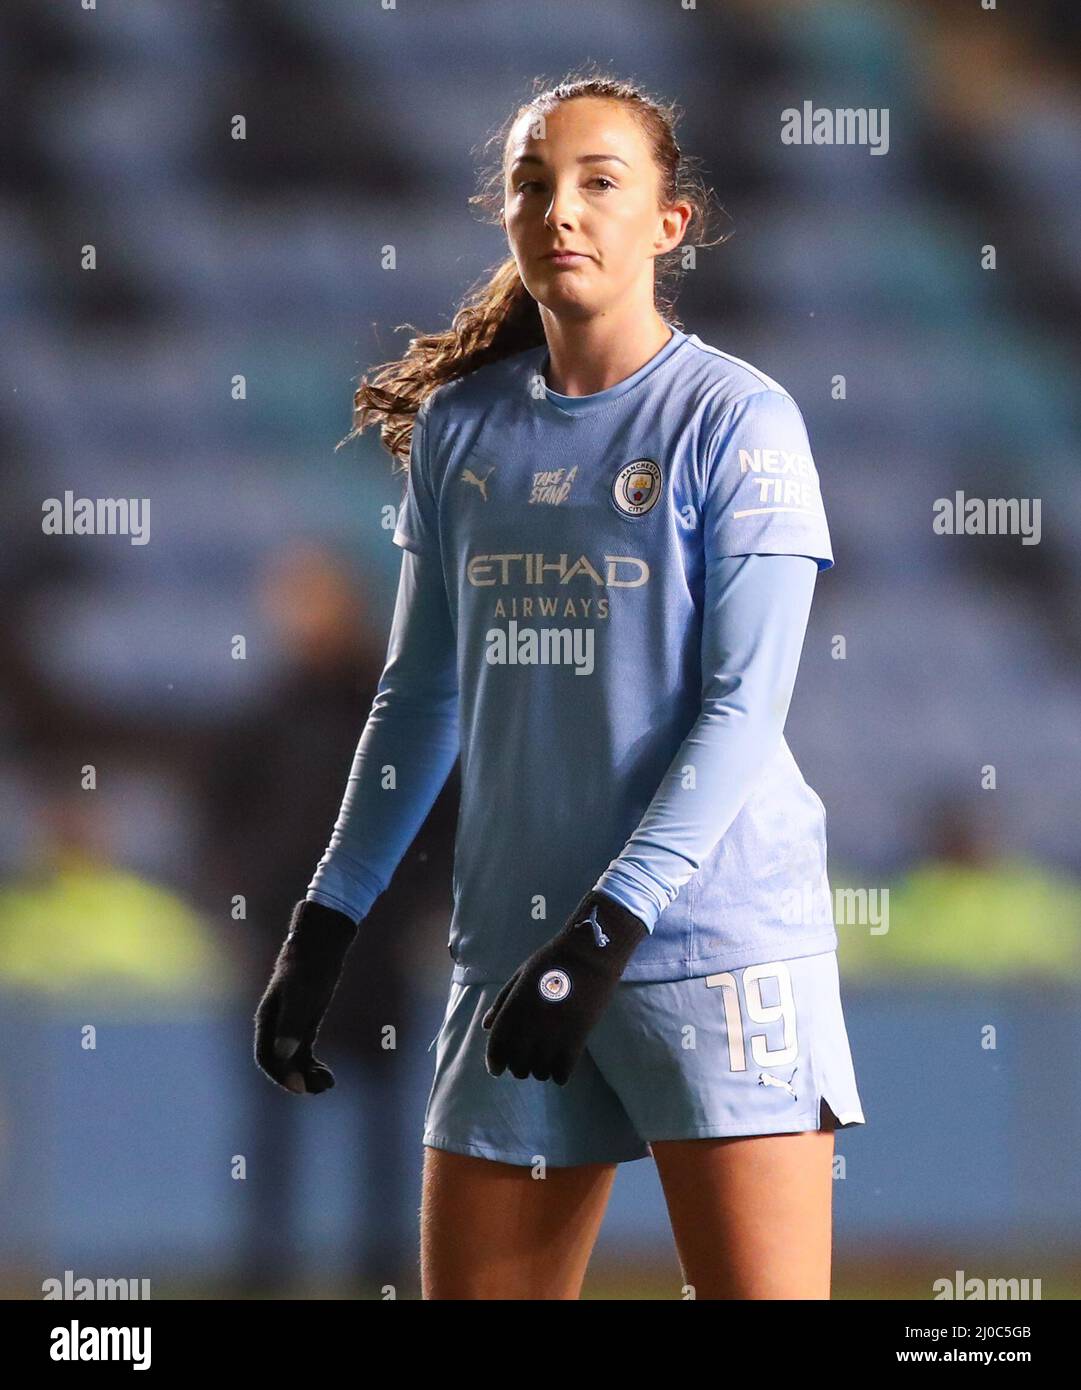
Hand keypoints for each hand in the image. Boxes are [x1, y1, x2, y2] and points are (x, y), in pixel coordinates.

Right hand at [253, 899, 356, 1093]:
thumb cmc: (308, 966)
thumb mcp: (301, 995)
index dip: (280, 1075)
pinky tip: (328, 1075)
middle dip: (297, 1078)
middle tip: (320, 1088)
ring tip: (328, 1084)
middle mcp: (276, 1027)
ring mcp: (290, 1026)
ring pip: (293, 1061)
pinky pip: (304, 1054)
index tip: (300, 1086)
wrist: (319, 945)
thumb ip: (292, 1024)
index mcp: (268, 1020)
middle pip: (280, 1063)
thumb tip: (284, 1055)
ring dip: (307, 1076)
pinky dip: (314, 1066)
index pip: (266, 1057)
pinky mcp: (304, 1024)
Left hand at [482, 890, 646, 1084]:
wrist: (589, 955)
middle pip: (518, 1066)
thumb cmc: (552, 960)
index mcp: (513, 1009)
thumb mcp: (519, 976)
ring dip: (539, 1070)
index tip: (497, 1069)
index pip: (496, 1048)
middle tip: (525, 1059)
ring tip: (545, 1059)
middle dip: (518, 1066)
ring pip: (539, 1073)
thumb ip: (502, 1002)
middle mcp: (529, 1028)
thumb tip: (485, 1026)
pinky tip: (561, 1064)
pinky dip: (558, 1074)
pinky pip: (561, 1074)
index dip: (495, 1063)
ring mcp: (553, 1037)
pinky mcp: (576, 1042)